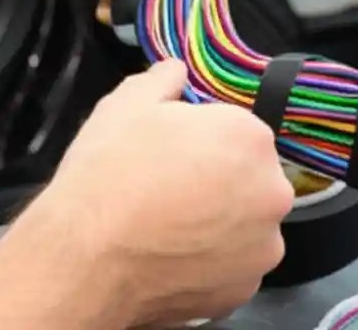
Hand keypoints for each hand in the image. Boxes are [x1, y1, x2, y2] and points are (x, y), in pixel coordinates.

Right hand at [7, 61, 292, 327]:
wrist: (87, 257)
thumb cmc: (109, 175)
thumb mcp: (127, 106)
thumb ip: (162, 81)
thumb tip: (176, 70)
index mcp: (250, 138)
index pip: (239, 131)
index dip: (205, 140)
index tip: (175, 152)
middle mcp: (271, 191)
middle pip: (250, 178)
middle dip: (220, 181)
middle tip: (173, 190)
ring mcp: (263, 245)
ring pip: (246, 225)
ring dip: (220, 224)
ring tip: (171, 227)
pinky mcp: (245, 287)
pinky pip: (234, 265)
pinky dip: (212, 262)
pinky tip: (175, 256)